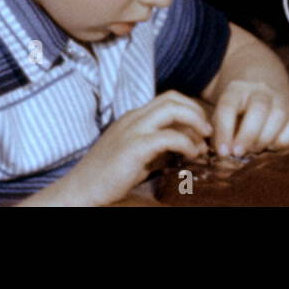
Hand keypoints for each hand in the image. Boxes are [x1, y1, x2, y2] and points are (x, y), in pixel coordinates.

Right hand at [57, 91, 211, 205]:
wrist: (81, 190)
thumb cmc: (108, 177)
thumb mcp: (138, 157)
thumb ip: (159, 148)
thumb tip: (188, 145)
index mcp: (133, 118)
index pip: (167, 100)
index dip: (189, 110)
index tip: (201, 129)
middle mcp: (133, 118)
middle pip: (172, 98)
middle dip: (196, 111)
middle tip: (208, 132)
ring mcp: (132, 130)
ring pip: (172, 108)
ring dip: (195, 122)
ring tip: (203, 142)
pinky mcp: (134, 147)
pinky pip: (169, 136)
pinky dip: (186, 143)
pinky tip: (190, 155)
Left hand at [211, 79, 288, 156]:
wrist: (259, 89)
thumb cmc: (235, 110)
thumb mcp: (221, 114)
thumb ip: (219, 131)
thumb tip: (223, 152)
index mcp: (236, 89)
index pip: (228, 106)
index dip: (224, 131)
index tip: (223, 152)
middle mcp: (260, 91)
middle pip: (259, 108)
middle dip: (248, 135)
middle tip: (238, 153)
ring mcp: (280, 100)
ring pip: (279, 115)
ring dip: (265, 139)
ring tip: (253, 150)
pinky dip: (283, 141)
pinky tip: (270, 146)